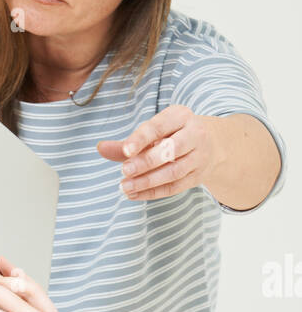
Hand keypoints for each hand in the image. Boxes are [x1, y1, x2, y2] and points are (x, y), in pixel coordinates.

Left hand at [97, 104, 221, 200]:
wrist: (211, 144)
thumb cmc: (172, 135)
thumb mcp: (153, 132)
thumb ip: (127, 143)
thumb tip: (100, 148)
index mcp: (180, 116)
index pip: (159, 126)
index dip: (141, 138)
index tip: (125, 151)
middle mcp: (194, 134)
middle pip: (170, 150)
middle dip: (146, 162)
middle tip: (124, 171)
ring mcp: (199, 156)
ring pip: (174, 171)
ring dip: (148, 181)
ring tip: (125, 187)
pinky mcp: (198, 176)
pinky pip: (175, 186)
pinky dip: (154, 192)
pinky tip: (135, 195)